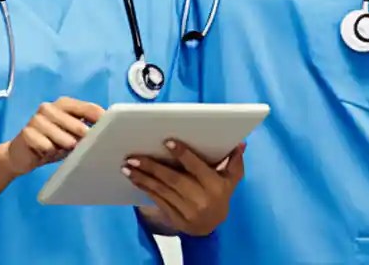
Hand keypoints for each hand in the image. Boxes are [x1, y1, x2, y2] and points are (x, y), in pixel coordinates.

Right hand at [1, 97, 104, 175]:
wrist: (21, 155)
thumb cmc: (51, 143)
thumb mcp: (71, 136)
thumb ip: (85, 130)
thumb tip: (106, 132)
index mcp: (64, 104)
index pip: (88, 108)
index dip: (101, 120)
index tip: (111, 131)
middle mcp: (49, 107)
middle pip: (76, 122)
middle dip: (83, 136)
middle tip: (83, 146)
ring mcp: (36, 119)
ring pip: (61, 135)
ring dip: (65, 145)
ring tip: (62, 150)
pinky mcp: (26, 133)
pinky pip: (46, 146)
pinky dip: (49, 152)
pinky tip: (45, 153)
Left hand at [125, 140, 246, 236]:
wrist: (212, 226)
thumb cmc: (219, 194)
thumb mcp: (231, 179)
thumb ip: (234, 161)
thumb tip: (240, 143)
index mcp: (216, 186)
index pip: (197, 167)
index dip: (182, 154)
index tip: (166, 141)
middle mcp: (202, 199)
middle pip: (174, 180)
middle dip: (153, 167)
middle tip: (134, 156)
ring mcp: (188, 211)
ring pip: (162, 191)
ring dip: (143, 178)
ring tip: (127, 166)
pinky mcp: (176, 219)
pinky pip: (158, 201)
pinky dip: (144, 188)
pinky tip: (133, 178)